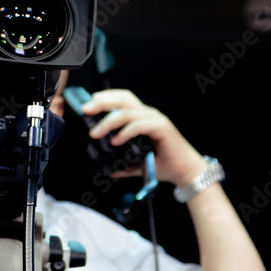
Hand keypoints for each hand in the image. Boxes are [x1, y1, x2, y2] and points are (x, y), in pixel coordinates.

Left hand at [81, 89, 206, 186]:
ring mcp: (156, 119)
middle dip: (102, 102)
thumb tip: (110, 170)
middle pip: (123, 99)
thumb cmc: (165, 164)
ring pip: (127, 112)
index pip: (123, 99)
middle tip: (85, 110)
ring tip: (95, 132)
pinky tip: (115, 140)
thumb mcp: (139, 164)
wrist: (185, 172)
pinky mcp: (162, 128)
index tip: (89, 103)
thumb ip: (124, 165)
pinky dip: (125, 132)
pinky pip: (139, 125)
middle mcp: (149, 114)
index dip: (106, 97)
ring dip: (108, 121)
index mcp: (143, 118)